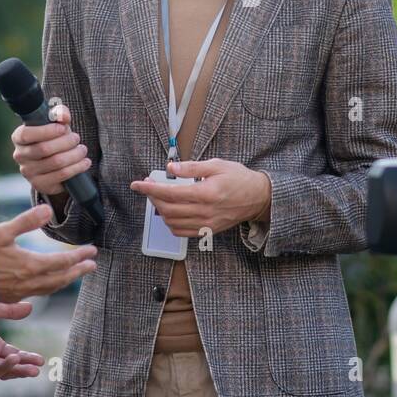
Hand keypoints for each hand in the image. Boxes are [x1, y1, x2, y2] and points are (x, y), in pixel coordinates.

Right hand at [0, 204, 97, 302]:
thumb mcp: (2, 232)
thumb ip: (26, 221)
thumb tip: (47, 209)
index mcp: (30, 266)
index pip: (63, 262)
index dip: (79, 256)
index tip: (92, 251)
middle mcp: (29, 283)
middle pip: (61, 278)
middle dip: (78, 271)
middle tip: (92, 265)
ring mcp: (20, 293)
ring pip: (50, 288)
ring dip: (66, 280)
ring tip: (76, 274)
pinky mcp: (10, 298)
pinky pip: (37, 294)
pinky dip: (50, 288)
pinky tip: (49, 285)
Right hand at [11, 103, 91, 197]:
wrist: (53, 161)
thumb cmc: (53, 137)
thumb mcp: (55, 123)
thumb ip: (59, 113)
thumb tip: (63, 116)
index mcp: (19, 138)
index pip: (27, 134)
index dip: (46, 131)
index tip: (63, 128)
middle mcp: (20, 156)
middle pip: (44, 149)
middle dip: (66, 142)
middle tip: (76, 138)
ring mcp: (28, 172)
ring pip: (56, 162)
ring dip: (74, 155)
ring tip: (82, 150)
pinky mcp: (40, 184)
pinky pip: (61, 176)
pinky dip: (76, 168)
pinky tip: (84, 162)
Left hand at [129, 158, 270, 237]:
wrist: (258, 198)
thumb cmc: (239, 178)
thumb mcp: (217, 165)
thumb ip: (192, 168)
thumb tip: (171, 169)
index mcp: (206, 193)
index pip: (170, 193)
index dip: (150, 189)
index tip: (138, 184)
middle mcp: (205, 211)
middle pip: (167, 208)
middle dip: (152, 197)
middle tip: (149, 186)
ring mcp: (206, 224)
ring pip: (172, 222)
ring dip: (160, 210)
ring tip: (159, 197)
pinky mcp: (208, 231)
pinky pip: (182, 232)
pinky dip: (170, 222)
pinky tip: (170, 211)